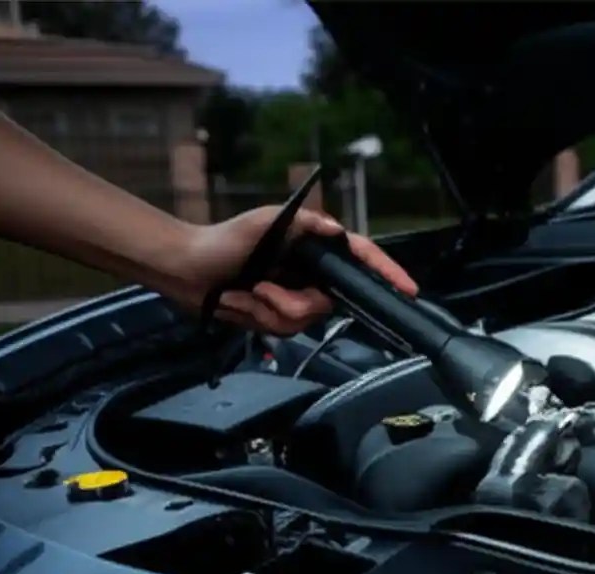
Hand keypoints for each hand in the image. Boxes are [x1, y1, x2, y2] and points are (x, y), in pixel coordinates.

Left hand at [180, 207, 419, 335]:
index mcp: (314, 248)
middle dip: (292, 302)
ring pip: (305, 321)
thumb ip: (304, 223)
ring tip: (243, 295)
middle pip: (329, 301)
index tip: (408, 289)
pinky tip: (238, 303)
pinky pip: (284, 331)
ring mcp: (296, 296)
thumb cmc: (224, 240)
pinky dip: (256, 318)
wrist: (186, 271)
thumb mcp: (264, 221)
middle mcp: (311, 274)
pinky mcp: (279, 316)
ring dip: (268, 311)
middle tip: (260, 290)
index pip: (360, 259)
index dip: (386, 274)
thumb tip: (338, 230)